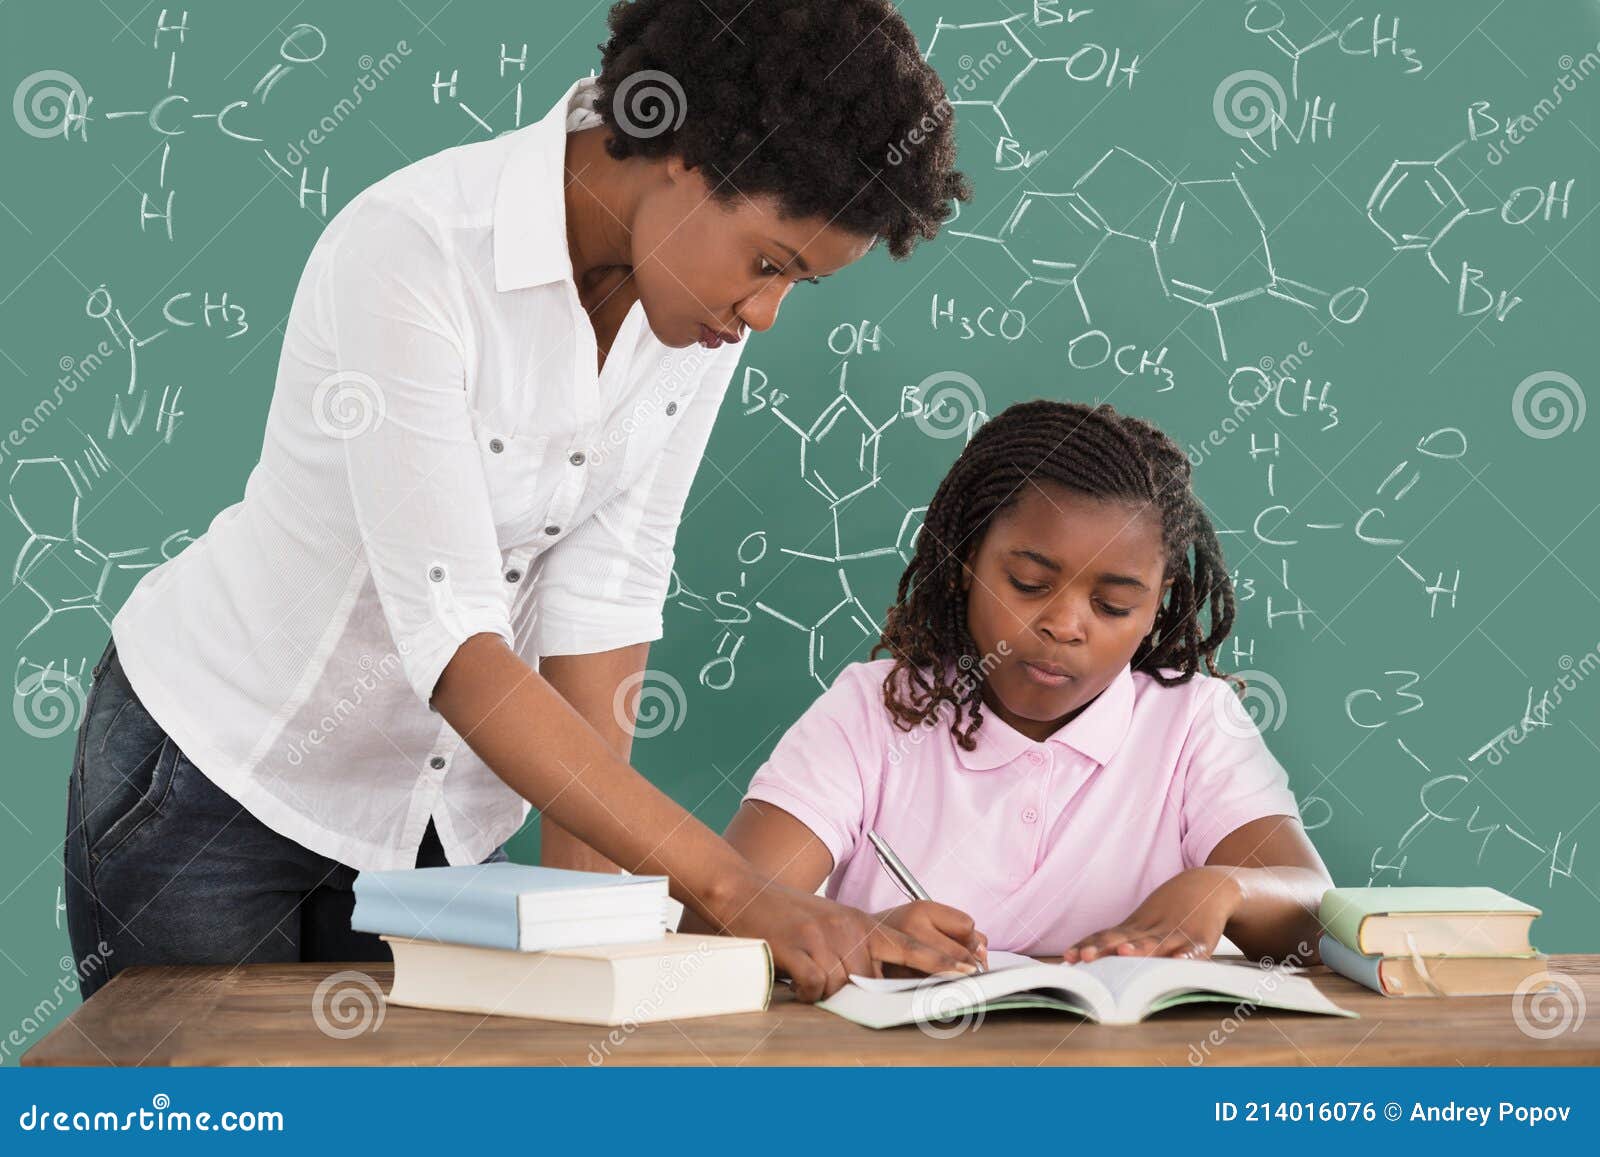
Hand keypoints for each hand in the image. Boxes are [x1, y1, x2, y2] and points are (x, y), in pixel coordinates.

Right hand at [708, 870, 981, 1001]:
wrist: (741, 891)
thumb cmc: (786, 913)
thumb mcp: (831, 921)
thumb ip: (857, 944)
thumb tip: (875, 978)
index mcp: (862, 922)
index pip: (912, 945)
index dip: (941, 961)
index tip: (967, 973)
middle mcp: (849, 928)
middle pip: (871, 977)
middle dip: (855, 988)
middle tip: (829, 976)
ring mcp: (824, 937)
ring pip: (840, 985)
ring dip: (821, 986)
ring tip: (802, 968)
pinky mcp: (798, 948)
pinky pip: (812, 986)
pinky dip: (802, 989)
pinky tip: (792, 976)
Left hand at [1064, 867, 1241, 962]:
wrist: (1208, 886)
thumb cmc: (1169, 911)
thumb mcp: (1143, 923)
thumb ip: (1118, 940)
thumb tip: (1082, 956)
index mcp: (1135, 928)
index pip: (1106, 937)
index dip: (1088, 946)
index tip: (1069, 957)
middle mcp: (1151, 930)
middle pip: (1123, 940)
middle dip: (1103, 948)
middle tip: (1085, 956)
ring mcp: (1175, 934)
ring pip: (1154, 942)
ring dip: (1140, 948)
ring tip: (1123, 953)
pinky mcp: (1200, 940)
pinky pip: (1192, 950)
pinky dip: (1186, 956)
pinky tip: (1178, 961)